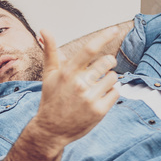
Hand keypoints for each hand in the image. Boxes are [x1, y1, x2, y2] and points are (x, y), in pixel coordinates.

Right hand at [30, 28, 119, 148]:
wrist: (51, 130)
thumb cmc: (51, 99)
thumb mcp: (49, 75)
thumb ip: (51, 51)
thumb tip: (44, 30)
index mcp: (67, 73)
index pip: (89, 49)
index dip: (103, 37)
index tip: (114, 29)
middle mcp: (79, 84)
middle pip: (107, 62)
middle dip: (108, 63)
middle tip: (101, 70)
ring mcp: (90, 98)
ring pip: (114, 77)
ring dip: (108, 80)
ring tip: (95, 88)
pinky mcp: (99, 111)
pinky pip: (116, 93)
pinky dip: (110, 94)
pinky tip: (98, 99)